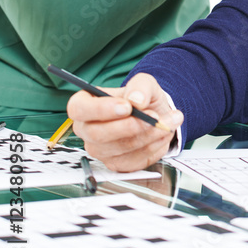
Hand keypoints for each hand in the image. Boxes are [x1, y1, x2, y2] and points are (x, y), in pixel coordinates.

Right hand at [68, 73, 182, 171]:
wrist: (155, 114)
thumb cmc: (141, 98)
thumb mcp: (144, 82)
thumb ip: (140, 85)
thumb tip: (136, 100)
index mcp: (85, 104)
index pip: (78, 109)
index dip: (100, 109)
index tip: (126, 107)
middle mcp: (87, 129)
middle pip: (97, 134)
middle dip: (130, 126)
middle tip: (153, 117)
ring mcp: (100, 150)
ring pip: (120, 148)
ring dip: (148, 135)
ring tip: (168, 122)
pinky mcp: (116, 164)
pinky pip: (133, 160)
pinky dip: (153, 147)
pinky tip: (163, 134)